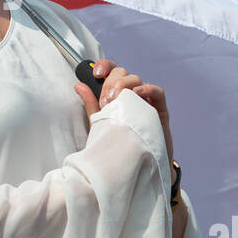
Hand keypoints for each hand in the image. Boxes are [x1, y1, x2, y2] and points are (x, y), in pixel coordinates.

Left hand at [76, 60, 186, 237]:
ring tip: (115, 99)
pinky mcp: (160, 112)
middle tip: (105, 99)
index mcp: (117, 96)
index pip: (112, 72)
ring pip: (138, 80)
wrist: (139, 171)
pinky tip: (137, 94)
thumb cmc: (120, 147)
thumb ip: (92, 106)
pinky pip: (158, 93)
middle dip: (112, 81)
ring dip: (125, 84)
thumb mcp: (102, 125)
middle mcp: (132, 96)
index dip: (105, 67)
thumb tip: (77, 85)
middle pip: (123, 73)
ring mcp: (147, 103)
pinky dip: (148, 89)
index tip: (95, 73)